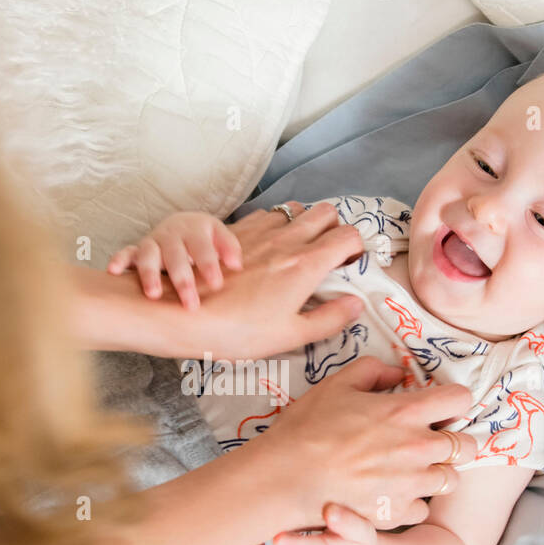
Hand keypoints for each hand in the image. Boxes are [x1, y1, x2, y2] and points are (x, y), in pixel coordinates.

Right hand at [106, 212, 241, 309]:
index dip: (208, 265)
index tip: (215, 284)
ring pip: (148, 255)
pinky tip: (113, 271)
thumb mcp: (219, 236)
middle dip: (182, 280)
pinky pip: (126, 253)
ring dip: (150, 275)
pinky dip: (119, 260)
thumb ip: (229, 248)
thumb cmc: (204, 239)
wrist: (183, 224)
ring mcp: (153, 242)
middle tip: (190, 304)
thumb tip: (236, 265)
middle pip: (175, 256)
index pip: (202, 247)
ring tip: (154, 295)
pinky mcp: (137, 250)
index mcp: (195, 230)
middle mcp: (172, 235)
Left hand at [167, 200, 368, 359]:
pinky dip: (277, 223)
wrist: (186, 315)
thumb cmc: (238, 332)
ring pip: (296, 208)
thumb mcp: (291, 335)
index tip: (351, 265)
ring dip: (306, 222)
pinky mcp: (237, 231)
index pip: (349, 236)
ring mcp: (261, 232)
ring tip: (301, 248)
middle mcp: (287, 240)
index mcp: (306, 265)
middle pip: (326, 212)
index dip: (357, 248)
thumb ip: (330, 319)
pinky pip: (267, 214)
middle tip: (330, 253)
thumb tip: (356, 305)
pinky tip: (270, 246)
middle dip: (335, 228)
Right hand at [252, 355, 478, 529]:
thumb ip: (372, 371)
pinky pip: (423, 508)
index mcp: (406, 411)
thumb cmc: (307, 429)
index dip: (453, 400)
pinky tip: (392, 492)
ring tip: (411, 469)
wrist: (285, 479)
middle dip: (454, 441)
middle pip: (467, 445)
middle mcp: (417, 448)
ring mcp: (410, 484)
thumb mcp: (335, 385)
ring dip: (436, 472)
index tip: (439, 406)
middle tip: (429, 440)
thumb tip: (396, 374)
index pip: (461, 399)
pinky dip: (412, 501)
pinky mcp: (396, 513)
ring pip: (451, 479)